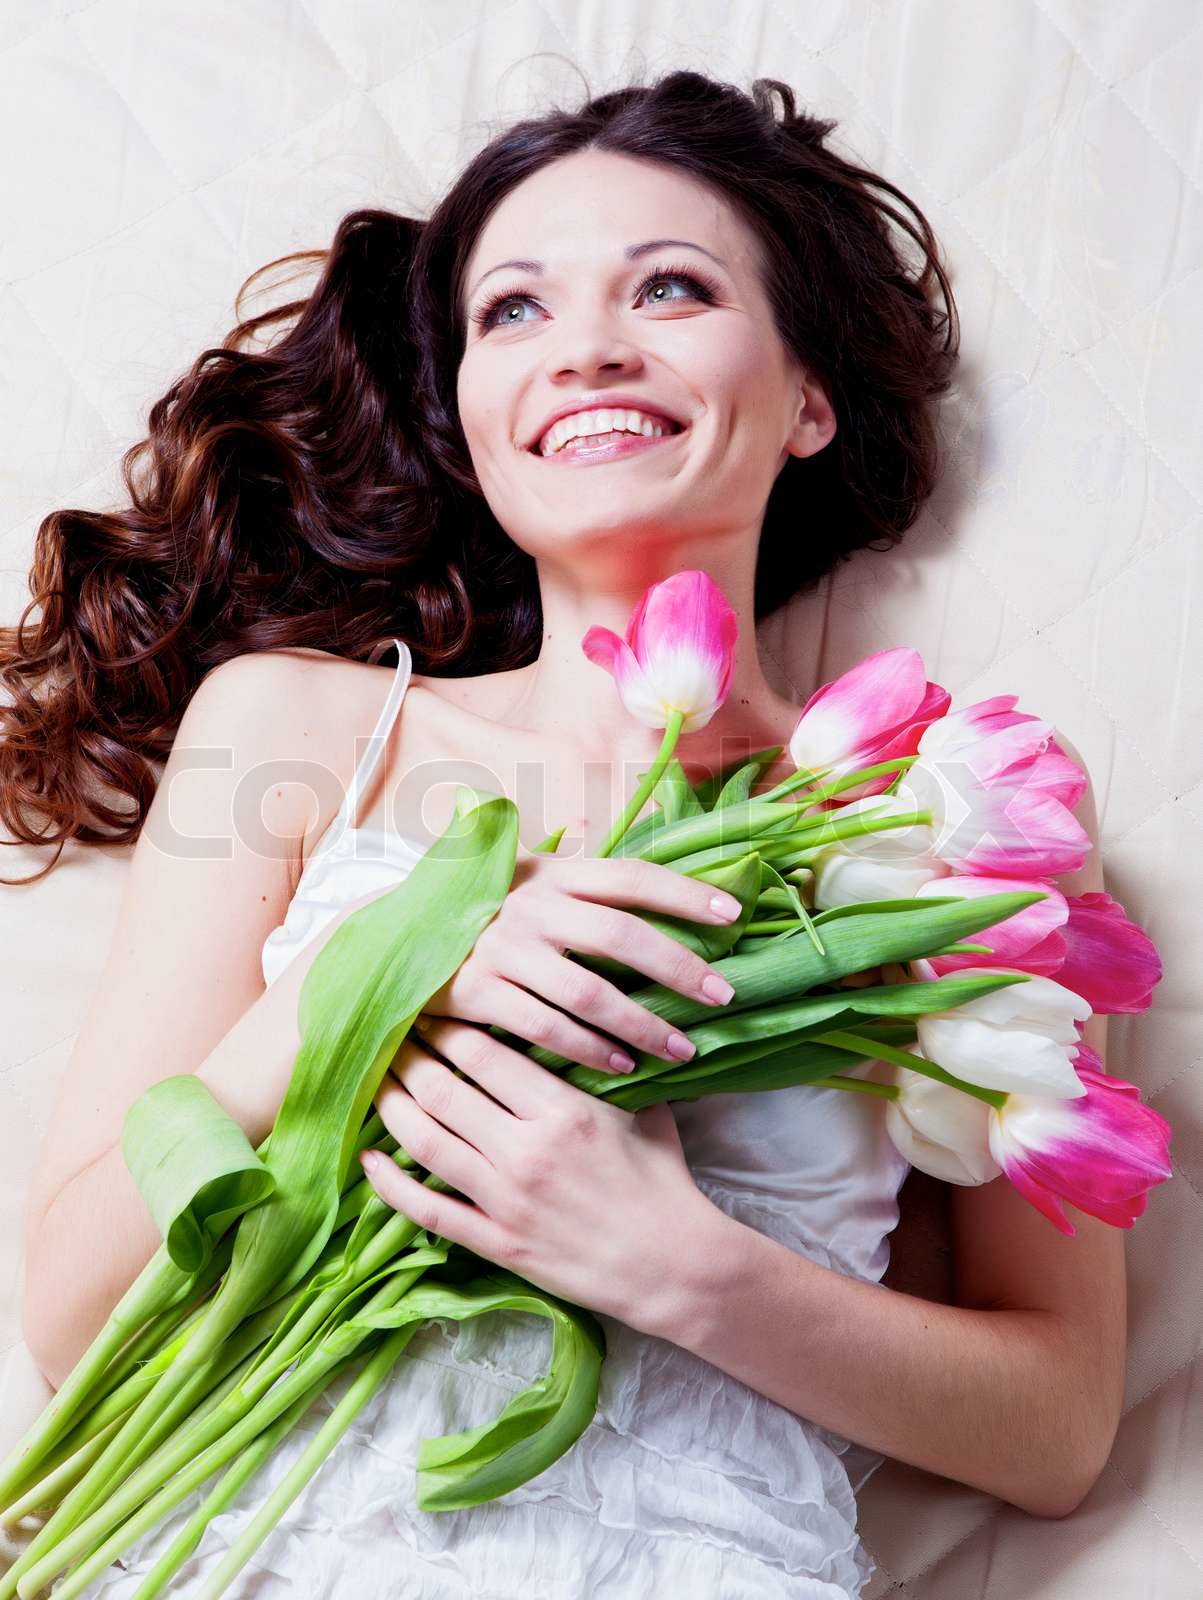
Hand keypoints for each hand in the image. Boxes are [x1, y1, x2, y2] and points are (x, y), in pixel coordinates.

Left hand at [360, 1015, 722, 1330]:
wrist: (675, 1266)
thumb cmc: (663, 1182)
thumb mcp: (644, 1108)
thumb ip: (607, 1067)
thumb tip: (587, 1020)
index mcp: (563, 1110)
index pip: (483, 1053)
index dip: (448, 1026)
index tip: (431, 1008)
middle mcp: (526, 1151)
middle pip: (443, 1089)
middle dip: (409, 1056)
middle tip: (391, 1034)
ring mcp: (506, 1201)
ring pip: (425, 1142)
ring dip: (391, 1106)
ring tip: (375, 1080)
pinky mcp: (497, 1244)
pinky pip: (428, 1210)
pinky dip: (391, 1185)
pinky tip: (367, 1160)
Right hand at [421, 853, 741, 1075]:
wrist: (392, 937)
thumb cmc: (478, 908)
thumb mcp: (519, 875)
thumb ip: (568, 863)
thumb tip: (605, 834)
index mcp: (552, 873)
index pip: (630, 876)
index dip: (683, 893)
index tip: (731, 916)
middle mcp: (531, 906)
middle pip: (621, 936)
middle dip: (679, 968)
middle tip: (725, 996)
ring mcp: (502, 950)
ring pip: (589, 992)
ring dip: (642, 1025)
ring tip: (682, 1050)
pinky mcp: (477, 993)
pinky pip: (546, 1028)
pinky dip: (589, 1050)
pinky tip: (624, 1067)